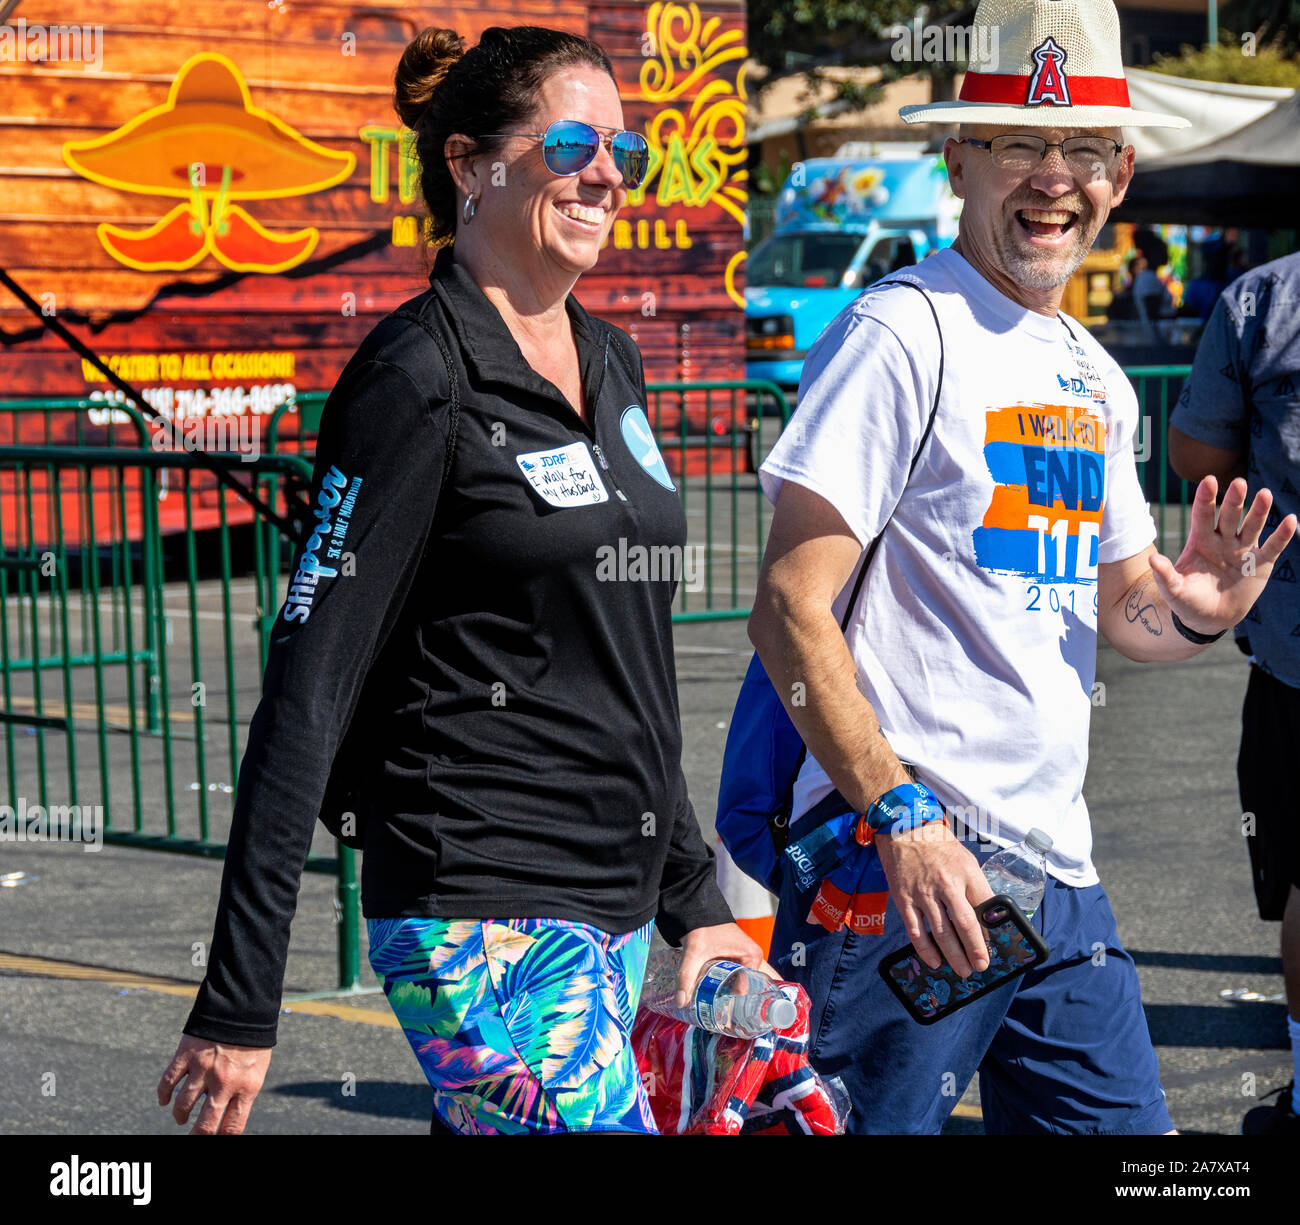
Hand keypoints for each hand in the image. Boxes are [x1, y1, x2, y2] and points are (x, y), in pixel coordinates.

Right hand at [157, 1035, 271, 1134]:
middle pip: (204, 1125)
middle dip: (196, 1137)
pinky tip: (164, 1100)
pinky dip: (163, 1094)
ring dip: (180, 1115)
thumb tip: (224, 1114)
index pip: (232, 1127)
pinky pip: (168, 1082)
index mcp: (247, 1086)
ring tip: (181, 1117)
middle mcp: (224, 1082)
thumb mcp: (257, 1068)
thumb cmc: (252, 1039)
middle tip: (192, 1137)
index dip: (220, 1139)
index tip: (214, 1141)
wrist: (243, 1005)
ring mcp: (203, 1070)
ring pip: (183, 1106)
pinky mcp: (187, 1056)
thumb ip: (242, 1091)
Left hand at [675, 922, 775, 1007]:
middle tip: (711, 1009)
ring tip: (709, 1003)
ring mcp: (744, 957)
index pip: (745, 988)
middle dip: (726, 996)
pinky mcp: (735, 956)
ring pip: (734, 981)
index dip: (730, 999)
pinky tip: (710, 990)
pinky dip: (720, 981)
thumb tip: (681, 1001)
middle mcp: (752, 957)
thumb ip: (687, 976)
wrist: (698, 911)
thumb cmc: (703, 927)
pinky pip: (730, 974)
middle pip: (741, 985)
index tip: (716, 1009)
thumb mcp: (695, 952)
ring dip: (722, 989)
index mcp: (752, 956)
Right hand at [874, 820, 992, 976]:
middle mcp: (946, 884)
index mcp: (966, 872)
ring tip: (963, 970)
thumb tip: (986, 915)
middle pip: (965, 924)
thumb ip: (975, 885)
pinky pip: (916, 930)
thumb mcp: (965, 859)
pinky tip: (934, 961)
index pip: (985, 907)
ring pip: (941, 932)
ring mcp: (923, 893)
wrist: (903, 827)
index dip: (990, 931)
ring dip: (954, 955)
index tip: (994, 947)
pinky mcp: (904, 899)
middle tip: (981, 967)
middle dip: (975, 950)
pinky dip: (925, 949)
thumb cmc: (938, 844)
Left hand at [1150, 476, 1296, 633]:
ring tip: (1265, 494)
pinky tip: (1291, 520)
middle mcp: (1223, 540)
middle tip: (1239, 483)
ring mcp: (1243, 549)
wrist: (1211, 618)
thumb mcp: (1174, 591)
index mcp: (1201, 541)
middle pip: (1229, 516)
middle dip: (1234, 500)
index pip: (1202, 515)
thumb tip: (1152, 560)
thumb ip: (1165, 575)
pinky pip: (1273, 546)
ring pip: (1252, 525)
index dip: (1206, 498)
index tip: (1209, 480)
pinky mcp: (1261, 562)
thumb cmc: (1188, 601)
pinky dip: (1282, 534)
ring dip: (1259, 511)